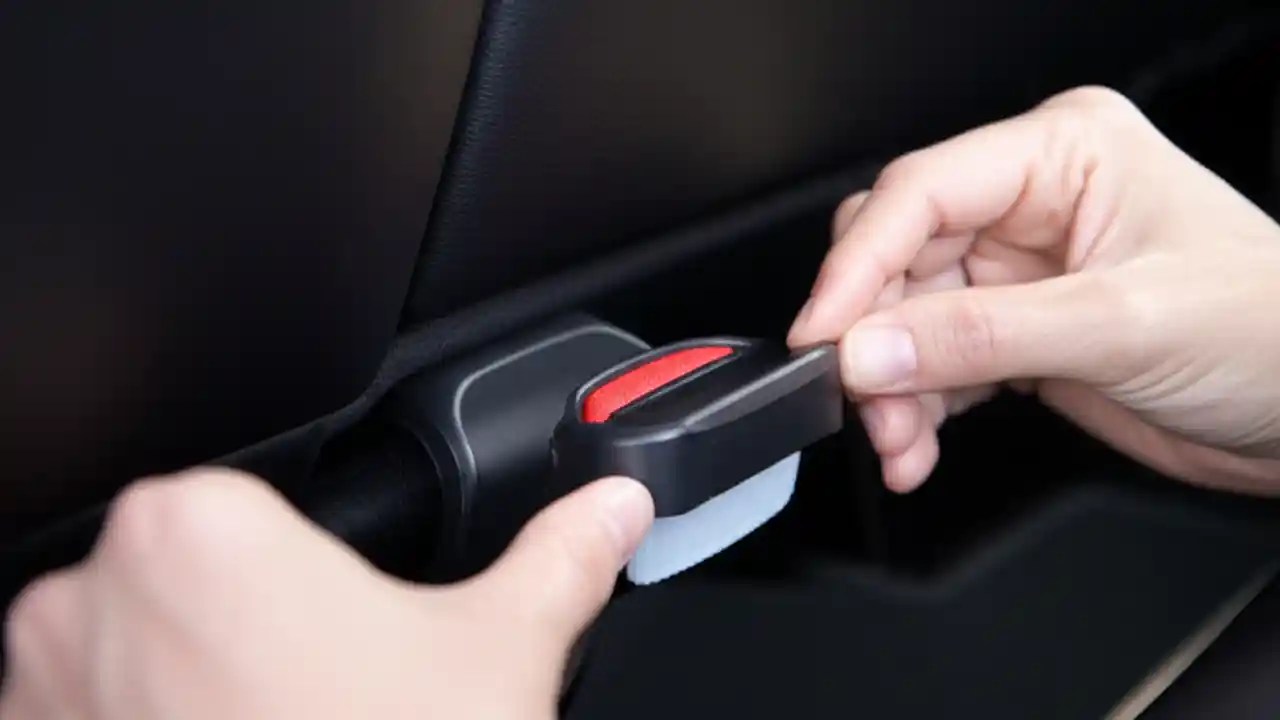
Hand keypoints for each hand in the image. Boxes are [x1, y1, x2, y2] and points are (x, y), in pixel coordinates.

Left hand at [0, 468, 652, 718]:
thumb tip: (613, 508)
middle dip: (247, 626)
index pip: (247, 504)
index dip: (305, 566)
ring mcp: (43, 695)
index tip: (336, 620)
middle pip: (184, 577)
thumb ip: (559, 556)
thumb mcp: (499, 649)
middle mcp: (90, 601)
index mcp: (203, 530)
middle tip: (327, 691)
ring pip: (129, 653)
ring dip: (186, 687)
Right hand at [789, 86, 1279, 494]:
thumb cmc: (1272, 331)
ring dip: (890, 388)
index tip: (823, 333)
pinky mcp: (1015, 334)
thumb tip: (869, 349)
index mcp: (1062, 154)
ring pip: (903, 321)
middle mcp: (1031, 205)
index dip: (858, 264)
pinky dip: (915, 411)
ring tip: (899, 440)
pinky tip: (916, 446)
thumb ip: (983, 338)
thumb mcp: (1120, 325)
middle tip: (864, 398)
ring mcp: (1019, 273)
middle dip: (872, 336)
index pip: (922, 193)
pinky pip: (933, 366)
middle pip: (898, 257)